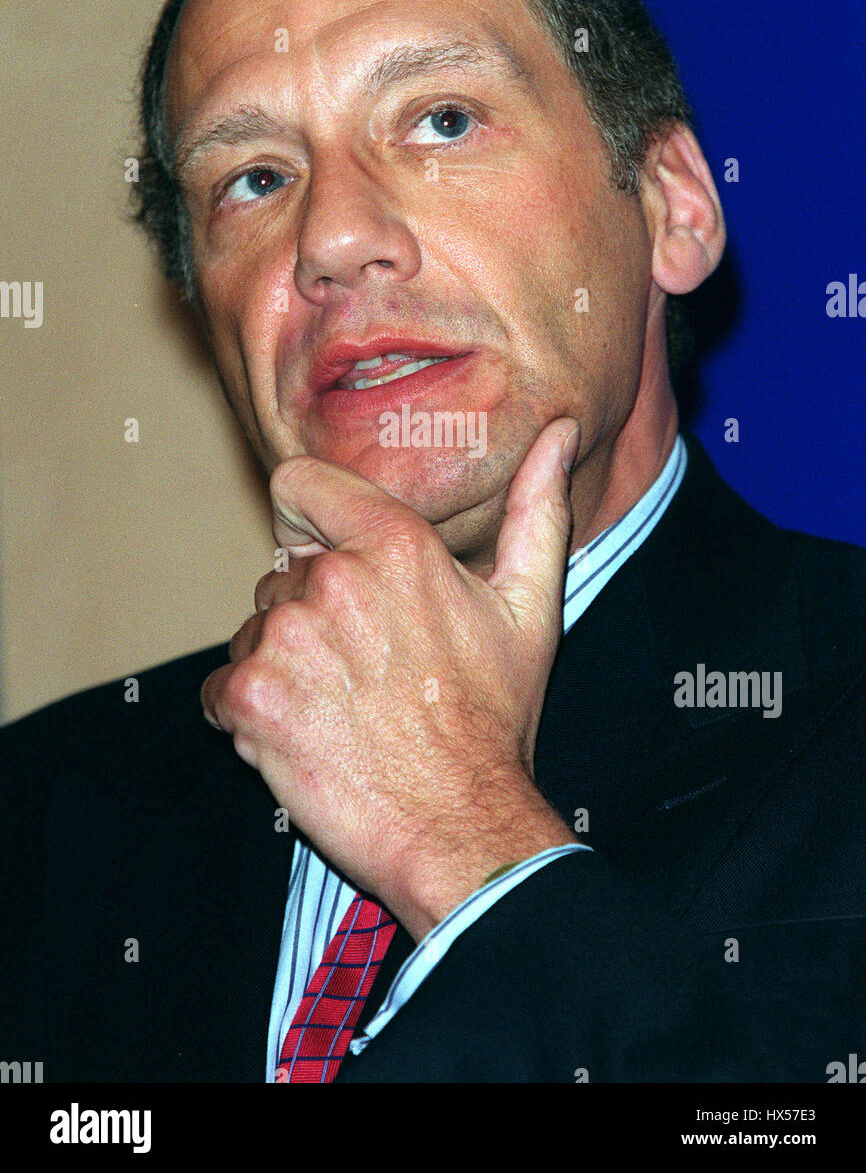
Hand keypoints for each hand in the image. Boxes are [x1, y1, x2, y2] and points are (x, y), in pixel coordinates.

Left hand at [201, 417, 579, 940]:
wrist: (460, 825)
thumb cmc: (494, 719)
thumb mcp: (530, 608)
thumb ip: (535, 509)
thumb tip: (561, 434)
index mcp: (395, 544)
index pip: (297, 484)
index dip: (307, 520)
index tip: (326, 556)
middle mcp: (331, 579)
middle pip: (281, 573)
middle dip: (310, 612)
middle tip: (363, 669)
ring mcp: (285, 639)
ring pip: (253, 632)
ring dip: (280, 665)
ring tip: (341, 709)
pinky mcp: (249, 697)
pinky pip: (220, 688)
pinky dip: (249, 713)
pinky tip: (306, 737)